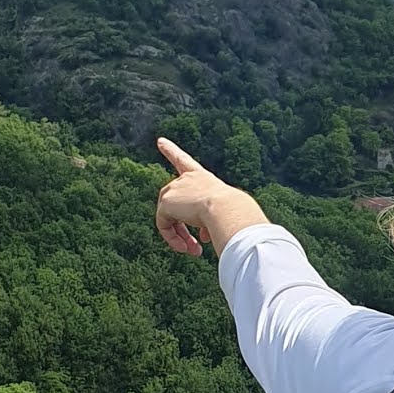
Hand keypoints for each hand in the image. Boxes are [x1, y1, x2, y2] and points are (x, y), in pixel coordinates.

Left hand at [155, 138, 267, 256]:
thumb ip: (210, 222)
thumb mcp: (222, 215)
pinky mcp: (165, 203)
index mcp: (202, 177)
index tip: (160, 141)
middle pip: (176, 205)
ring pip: (170, 218)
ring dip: (180, 237)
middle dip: (183, 229)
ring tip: (193, 251)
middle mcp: (186, 179)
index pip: (183, 160)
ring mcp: (174, 189)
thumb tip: (204, 233)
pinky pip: (164, 225)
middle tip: (194, 248)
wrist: (226, 207)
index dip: (171, 150)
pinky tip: (185, 248)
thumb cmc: (233, 211)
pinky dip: (172, 239)